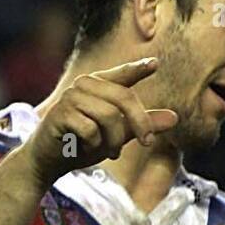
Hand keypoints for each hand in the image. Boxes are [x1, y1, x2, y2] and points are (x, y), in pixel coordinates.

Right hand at [25, 56, 178, 186]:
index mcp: (99, 86)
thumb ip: (143, 124)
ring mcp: (71, 97)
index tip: (155, 64)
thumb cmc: (83, 144)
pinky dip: (94, 145)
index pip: (123, 75)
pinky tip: (83, 147)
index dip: (138, 69)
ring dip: (114, 141)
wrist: (49, 160)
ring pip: (110, 116)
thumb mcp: (118, 135)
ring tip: (107, 150)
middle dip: (140, 124)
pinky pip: (92, 130)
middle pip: (125, 99)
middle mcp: (85, 86)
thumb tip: (174, 118)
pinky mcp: (61, 114)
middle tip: (146, 143)